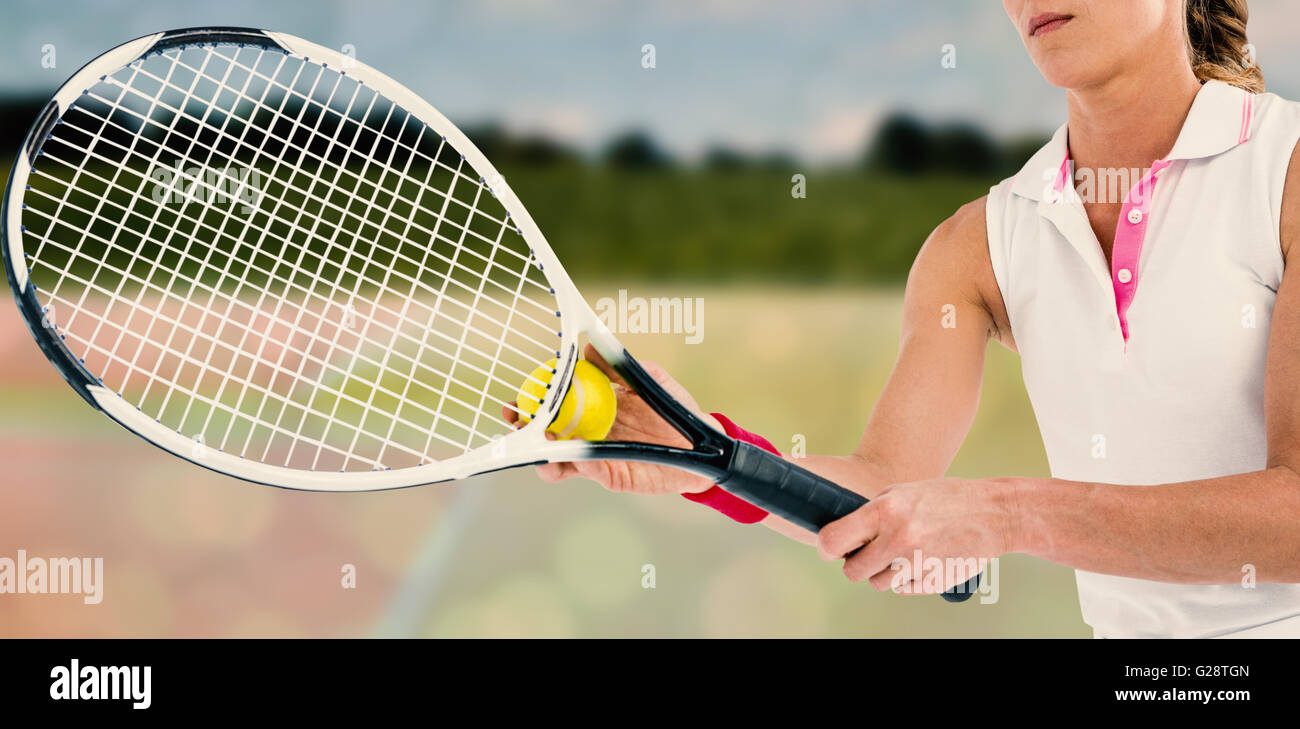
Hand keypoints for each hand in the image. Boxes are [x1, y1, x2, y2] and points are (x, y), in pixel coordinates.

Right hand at [503, 343, 720, 494]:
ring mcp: (597, 455)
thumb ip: (617, 367)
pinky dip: (579, 463)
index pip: (553, 405)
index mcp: (592, 407)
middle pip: (546, 435)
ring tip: (542, 447)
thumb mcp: (647, 379)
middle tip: (515, 425)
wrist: (704, 441)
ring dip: (544, 455)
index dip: (531, 403)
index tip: (516, 398)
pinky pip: (589, 470)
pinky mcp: (611, 476)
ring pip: (559, 459)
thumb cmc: (675, 406)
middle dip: (524, 433)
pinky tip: (576, 455)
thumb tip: (587, 349)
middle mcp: (588, 432)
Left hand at [816, 477, 1018, 593]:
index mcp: (885, 511)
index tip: (831, 548)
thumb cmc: (945, 498)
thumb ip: (871, 513)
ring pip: (878, 584)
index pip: (834, 540)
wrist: (993, 514)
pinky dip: (908, 579)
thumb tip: (841, 536)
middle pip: (852, 572)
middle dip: (857, 563)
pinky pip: (903, 590)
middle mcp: (898, 539)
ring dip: (885, 572)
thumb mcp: (902, 492)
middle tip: (869, 552)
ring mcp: (917, 563)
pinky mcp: (934, 581)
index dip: (828, 547)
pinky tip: (924, 558)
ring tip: (904, 551)